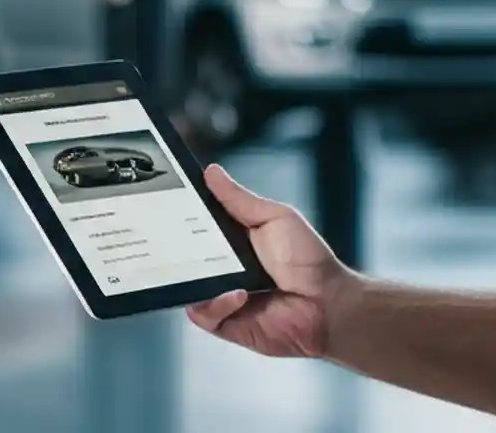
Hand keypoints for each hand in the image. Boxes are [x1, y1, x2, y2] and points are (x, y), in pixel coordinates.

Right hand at [187, 165, 352, 358]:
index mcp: (232, 241)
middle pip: (185, 257)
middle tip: (171, 239)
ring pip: (188, 287)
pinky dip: (216, 304)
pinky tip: (239, 295)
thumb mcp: (275, 218)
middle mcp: (222, 268)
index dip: (179, 218)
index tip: (166, 203)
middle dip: (176, 249)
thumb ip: (240, 200)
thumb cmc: (308, 260)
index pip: (195, 228)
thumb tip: (212, 172)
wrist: (328, 304)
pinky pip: (204, 314)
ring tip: (216, 270)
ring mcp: (221, 296)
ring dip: (197, 278)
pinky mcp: (226, 323)